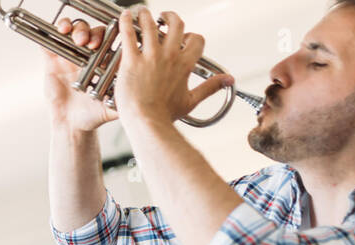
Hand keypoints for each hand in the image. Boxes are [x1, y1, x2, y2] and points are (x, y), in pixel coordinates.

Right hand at [42, 18, 117, 130]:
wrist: (71, 126)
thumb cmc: (93, 115)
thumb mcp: (112, 106)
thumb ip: (125, 100)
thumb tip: (141, 97)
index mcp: (103, 62)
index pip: (108, 39)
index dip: (109, 34)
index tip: (106, 42)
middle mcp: (88, 56)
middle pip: (92, 31)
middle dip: (92, 32)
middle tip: (90, 43)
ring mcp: (70, 56)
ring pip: (74, 31)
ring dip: (77, 28)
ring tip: (78, 39)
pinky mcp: (53, 60)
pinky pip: (53, 40)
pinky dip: (55, 31)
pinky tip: (61, 31)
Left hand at [113, 9, 230, 126]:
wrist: (146, 121)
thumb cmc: (165, 114)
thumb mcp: (191, 101)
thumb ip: (210, 87)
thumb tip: (229, 80)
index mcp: (185, 64)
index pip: (196, 40)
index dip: (191, 36)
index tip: (185, 37)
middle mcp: (170, 56)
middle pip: (175, 24)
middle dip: (171, 17)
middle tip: (163, 17)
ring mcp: (150, 56)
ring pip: (150, 25)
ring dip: (147, 15)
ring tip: (143, 13)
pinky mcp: (132, 60)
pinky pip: (129, 34)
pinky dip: (127, 22)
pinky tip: (126, 16)